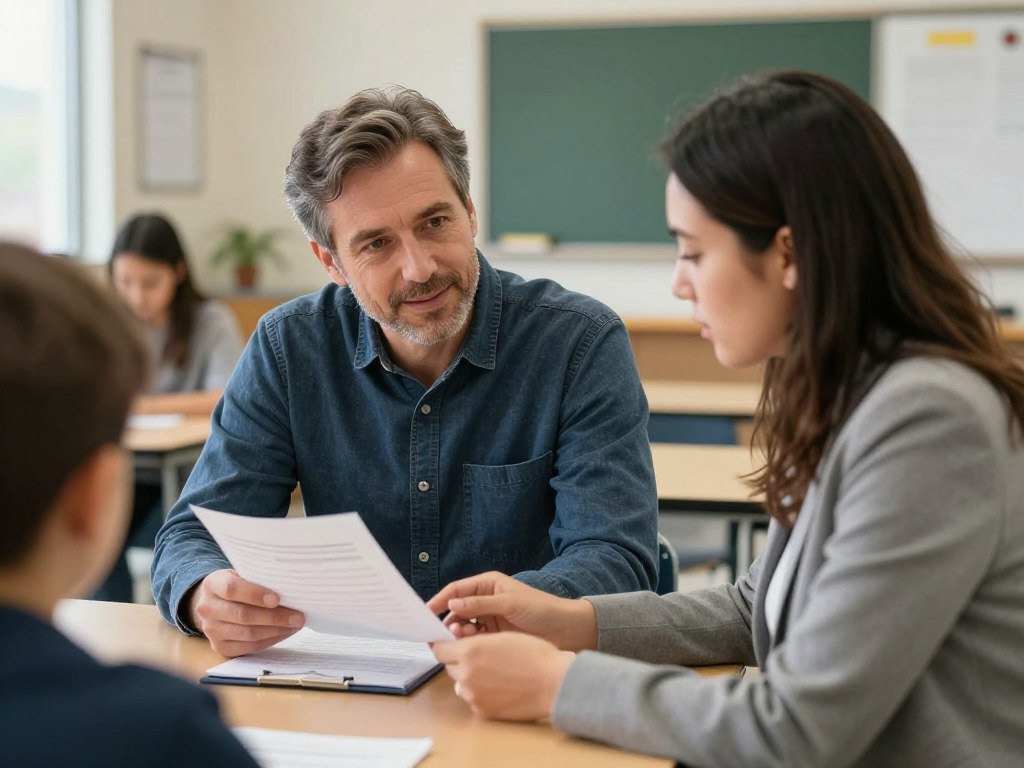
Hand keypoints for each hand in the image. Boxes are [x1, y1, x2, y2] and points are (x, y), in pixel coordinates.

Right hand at [189, 569, 303, 656]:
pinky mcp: (220, 647)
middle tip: (298, 616)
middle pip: (243, 615)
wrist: (216, 602)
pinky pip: (249, 647)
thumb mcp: (241, 574)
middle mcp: (207, 609)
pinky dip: (270, 640)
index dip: (255, 594)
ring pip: (248, 634)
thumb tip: (290, 586)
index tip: (277, 599)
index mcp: (212, 585)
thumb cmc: (237, 585)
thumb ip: (258, 578)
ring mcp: (211, 630)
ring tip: (295, 624)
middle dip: (275, 617)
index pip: (232, 589)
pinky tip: (284, 632)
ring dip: (276, 630)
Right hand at [427, 571, 597, 650]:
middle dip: (447, 619)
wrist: (565, 630)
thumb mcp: (509, 603)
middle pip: (457, 609)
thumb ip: (480, 605)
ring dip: (457, 632)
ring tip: (458, 638)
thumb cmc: (541, 609)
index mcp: (488, 584)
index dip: (440, 600)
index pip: (457, 590)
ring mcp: (489, 619)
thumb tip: (452, 605)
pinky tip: (468, 646)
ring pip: (463, 626)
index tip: (426, 612)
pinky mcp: (494, 636)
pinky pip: (474, 638)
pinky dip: (468, 642)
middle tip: (438, 633)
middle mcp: (486, 600)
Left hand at [432, 633, 574, 720]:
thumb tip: (461, 644)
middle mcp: (466, 674)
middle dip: (460, 661)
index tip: (447, 644)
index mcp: (469, 650)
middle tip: (481, 658)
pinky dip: (482, 694)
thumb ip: (477, 641)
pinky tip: (502, 688)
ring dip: (470, 678)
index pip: (439, 649)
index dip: (443, 645)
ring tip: (496, 674)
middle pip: (449, 666)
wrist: (554, 683)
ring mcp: (473, 695)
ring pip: (461, 684)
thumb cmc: (534, 654)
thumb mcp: (503, 636)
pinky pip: (474, 699)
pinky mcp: (483, 712)